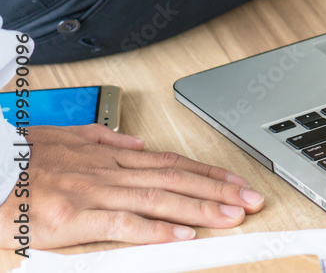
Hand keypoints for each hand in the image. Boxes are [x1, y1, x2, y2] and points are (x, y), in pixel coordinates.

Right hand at [0, 124, 264, 248]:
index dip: (208, 173)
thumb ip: (100, 139)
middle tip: (253, 200)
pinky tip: (183, 235)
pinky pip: (123, 223)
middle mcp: (108, 171)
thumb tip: (135, 142)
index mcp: (107, 156)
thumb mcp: (62, 138)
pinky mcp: (74, 217)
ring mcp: (93, 192)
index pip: (170, 163)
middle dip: (219, 190)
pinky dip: (156, 229)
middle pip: (175, 179)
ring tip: (233, 216)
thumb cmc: (16, 160)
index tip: (237, 181)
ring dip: (201, 208)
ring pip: (159, 198)